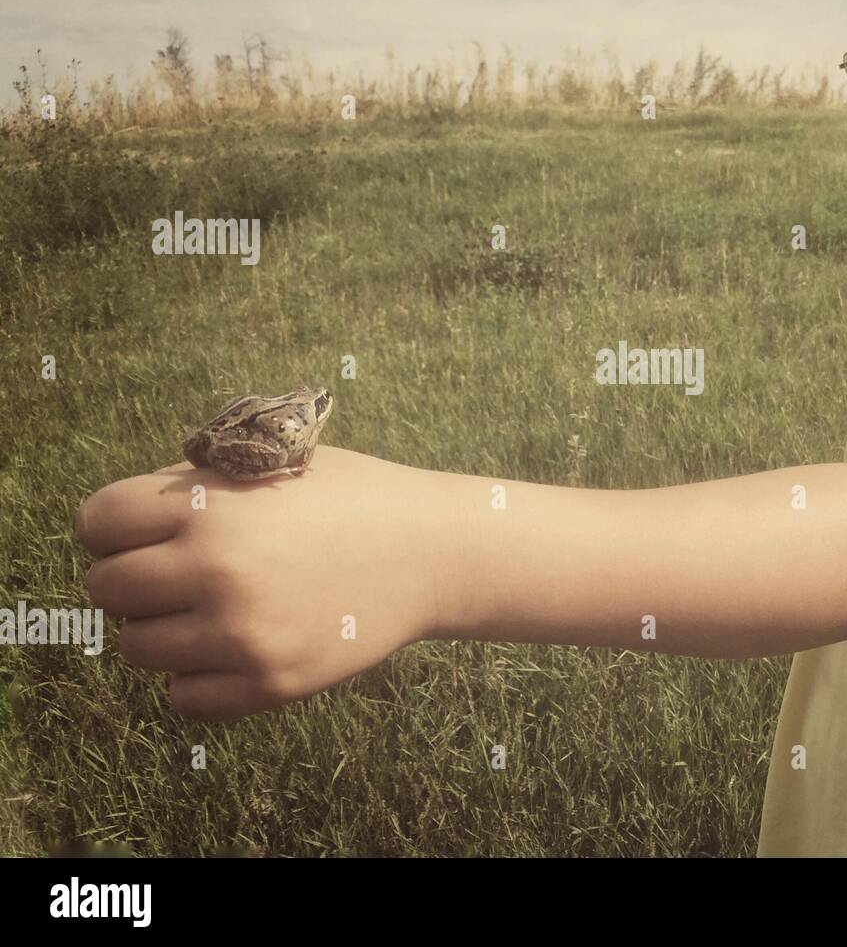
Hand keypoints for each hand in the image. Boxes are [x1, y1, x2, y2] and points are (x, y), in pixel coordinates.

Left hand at [75, 445, 446, 720]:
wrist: (433, 551)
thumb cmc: (351, 498)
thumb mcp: (271, 466)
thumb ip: (192, 489)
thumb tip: (117, 527)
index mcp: (209, 506)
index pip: (96, 523)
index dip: (116, 527)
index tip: (145, 533)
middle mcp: (215, 570)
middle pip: (106, 588)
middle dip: (135, 579)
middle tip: (181, 575)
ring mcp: (240, 633)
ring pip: (137, 648)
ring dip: (165, 629)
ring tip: (214, 609)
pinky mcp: (269, 683)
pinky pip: (183, 697)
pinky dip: (199, 677)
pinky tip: (236, 646)